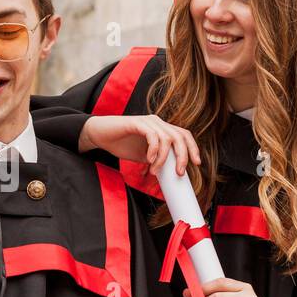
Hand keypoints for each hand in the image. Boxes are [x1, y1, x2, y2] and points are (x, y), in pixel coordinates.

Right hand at [78, 114, 200, 176]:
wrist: (100, 136)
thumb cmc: (121, 143)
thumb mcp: (144, 156)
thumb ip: (157, 161)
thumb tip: (169, 174)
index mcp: (162, 129)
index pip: (184, 136)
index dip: (192, 148)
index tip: (196, 163)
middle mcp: (157, 122)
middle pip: (180, 136)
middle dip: (183, 156)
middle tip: (178, 172)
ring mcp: (148, 121)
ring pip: (167, 138)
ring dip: (163, 158)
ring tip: (154, 170)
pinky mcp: (137, 122)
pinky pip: (152, 135)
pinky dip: (153, 149)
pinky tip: (148, 159)